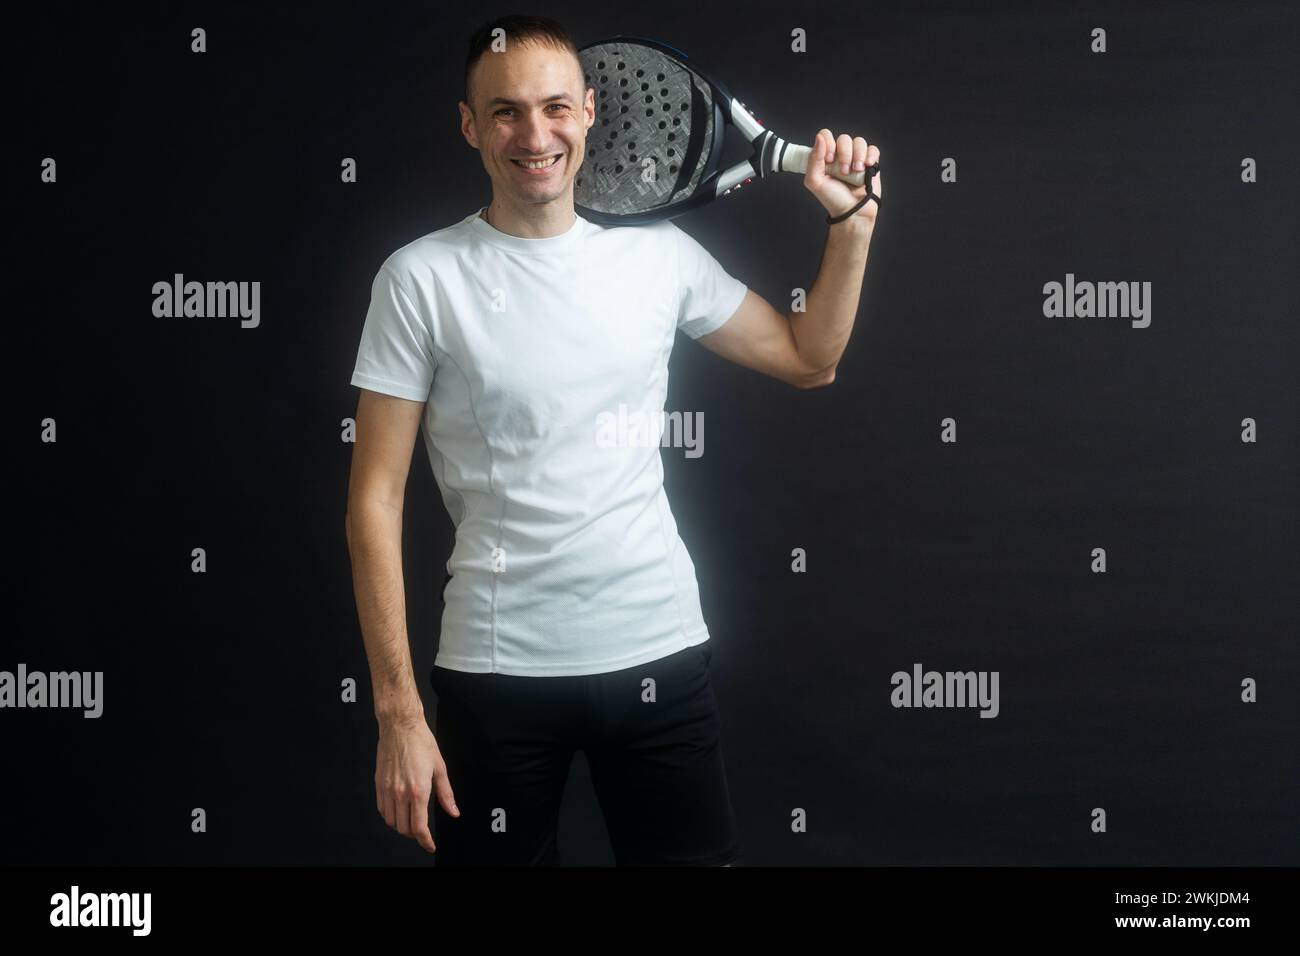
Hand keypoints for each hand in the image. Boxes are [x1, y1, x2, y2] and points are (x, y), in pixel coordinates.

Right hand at [375, 714, 457, 852]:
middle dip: (415, 834)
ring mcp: (387, 789)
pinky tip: (398, 810)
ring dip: (401, 826)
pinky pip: (382, 809)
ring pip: (391, 822)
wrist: (400, 726)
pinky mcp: (379, 784)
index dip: (425, 841)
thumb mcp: (440, 768)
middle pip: (404, 828)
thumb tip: (453, 812)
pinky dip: (390, 816)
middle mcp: (401, 793)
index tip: (430, 845)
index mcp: (418, 790)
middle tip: (423, 831)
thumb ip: (446, 794)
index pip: (419, 827)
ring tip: (411, 821)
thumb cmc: (421, 742)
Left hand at [804, 129, 881, 227]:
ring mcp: (856, 158)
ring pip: (859, 142)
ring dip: (858, 155)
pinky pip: (873, 149)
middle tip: (844, 172)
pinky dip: (871, 155)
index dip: (829, 143)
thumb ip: (813, 159)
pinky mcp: (870, 163)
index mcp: (825, 157)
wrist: (852, 212)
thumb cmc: (832, 199)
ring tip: (857, 171)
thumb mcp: (815, 181)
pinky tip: (868, 166)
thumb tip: (820, 137)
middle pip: (844, 138)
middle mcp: (841, 155)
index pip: (826, 136)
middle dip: (845, 154)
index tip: (829, 160)